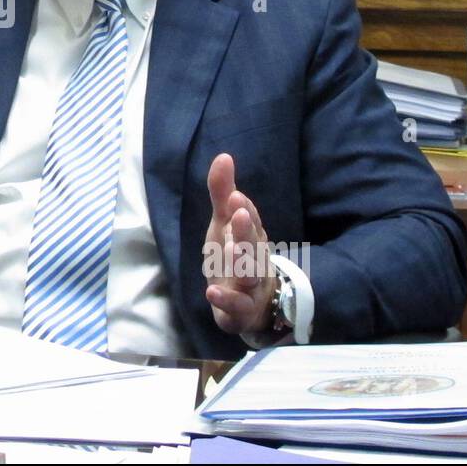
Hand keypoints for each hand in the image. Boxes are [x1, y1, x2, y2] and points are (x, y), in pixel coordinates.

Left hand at [204, 153, 276, 335]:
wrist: (253, 303)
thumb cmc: (236, 255)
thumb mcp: (224, 223)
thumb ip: (222, 192)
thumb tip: (223, 156)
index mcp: (251, 236)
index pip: (250, 221)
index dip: (245, 210)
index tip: (236, 196)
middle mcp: (254, 259)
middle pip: (253, 245)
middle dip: (246, 230)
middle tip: (239, 213)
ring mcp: (250, 286)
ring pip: (250, 276)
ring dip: (242, 264)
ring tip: (229, 251)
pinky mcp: (240, 309)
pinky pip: (236, 306)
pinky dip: (226, 300)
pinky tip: (211, 292)